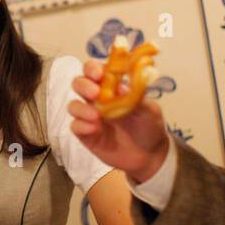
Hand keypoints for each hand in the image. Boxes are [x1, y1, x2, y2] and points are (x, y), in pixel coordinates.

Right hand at [68, 59, 170, 182]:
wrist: (150, 155)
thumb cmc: (149, 126)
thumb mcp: (149, 109)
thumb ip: (136, 96)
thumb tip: (121, 85)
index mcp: (111, 87)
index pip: (95, 71)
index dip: (93, 68)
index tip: (98, 73)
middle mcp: (97, 99)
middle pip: (79, 84)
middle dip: (83, 85)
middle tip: (94, 93)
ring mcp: (90, 116)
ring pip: (74, 105)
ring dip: (81, 108)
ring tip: (96, 116)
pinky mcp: (86, 134)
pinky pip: (76, 127)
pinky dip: (81, 125)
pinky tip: (94, 129)